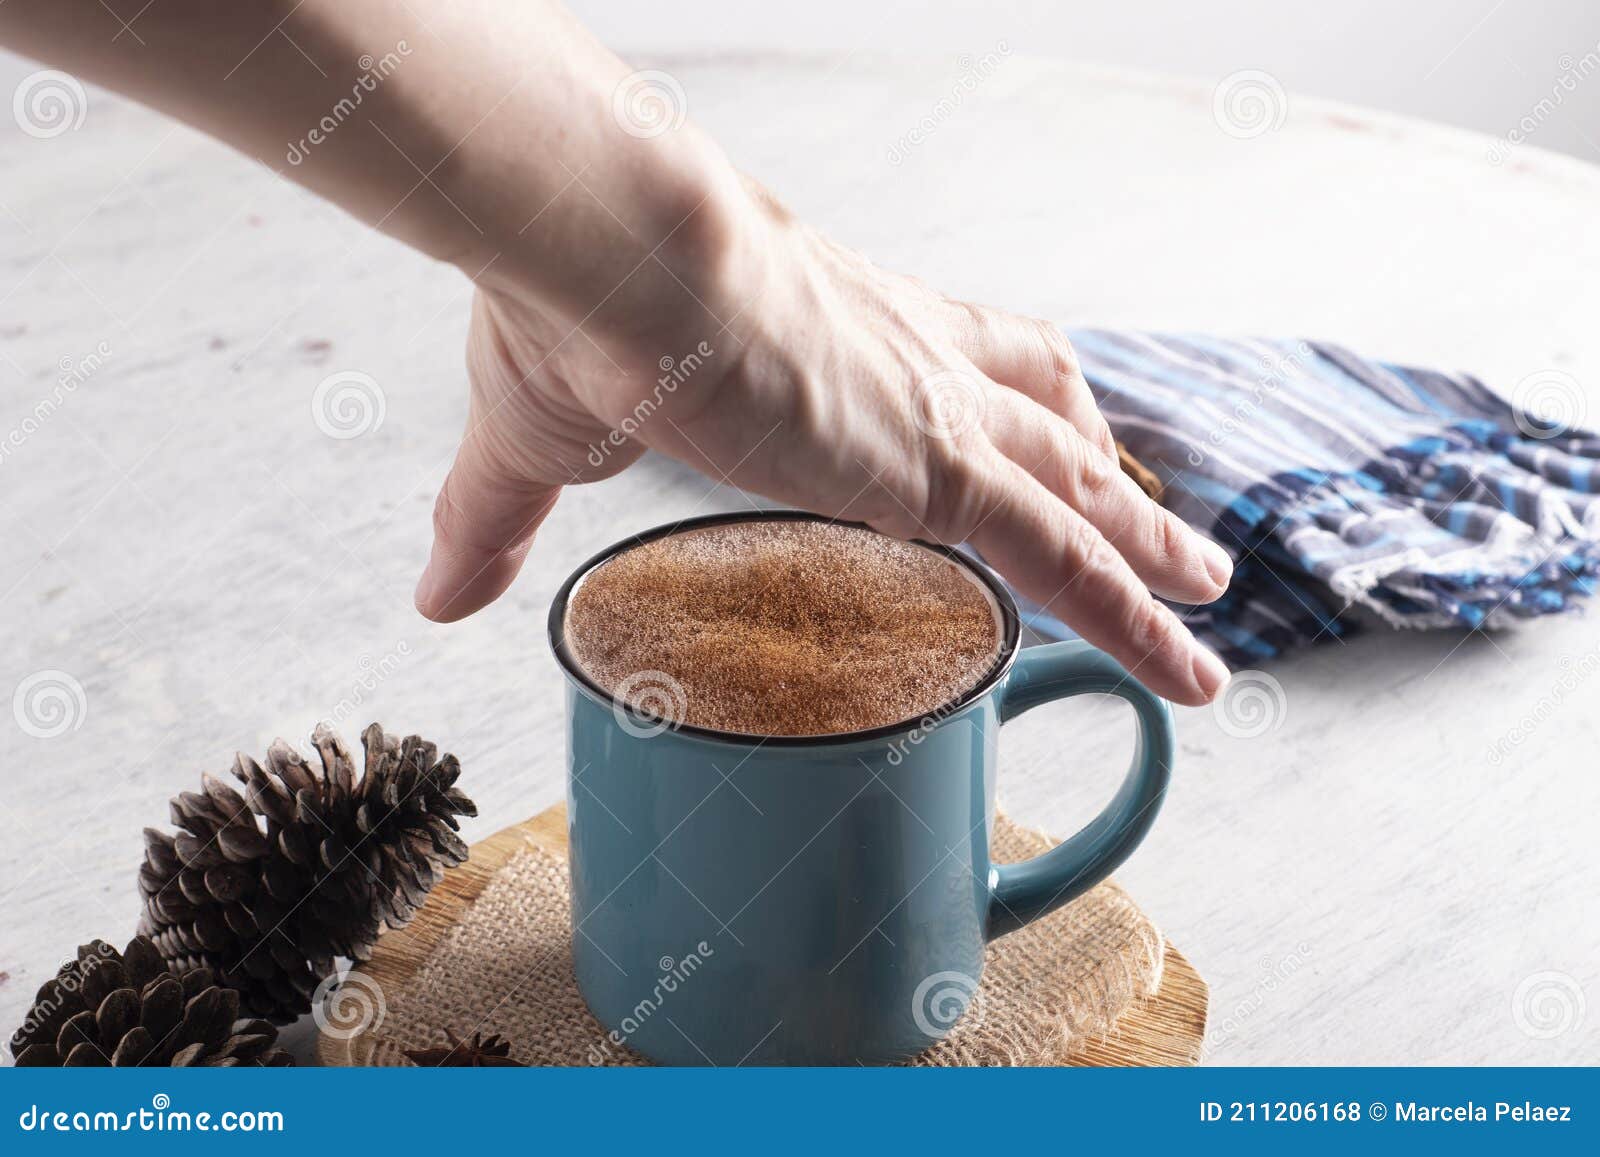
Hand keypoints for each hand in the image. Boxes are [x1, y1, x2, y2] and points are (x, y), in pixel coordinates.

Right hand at [415, 181, 1232, 705]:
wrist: (610, 248)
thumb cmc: (577, 305)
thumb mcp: (539, 432)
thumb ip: (495, 519)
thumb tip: (432, 595)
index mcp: (840, 337)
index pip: (959, 363)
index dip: (1007, 401)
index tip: (1043, 435)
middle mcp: (913, 364)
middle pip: (1051, 418)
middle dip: (1107, 472)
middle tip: (1163, 515)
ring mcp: (939, 414)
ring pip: (1085, 490)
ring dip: (1149, 543)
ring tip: (1207, 590)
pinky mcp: (942, 467)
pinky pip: (1073, 559)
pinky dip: (1136, 614)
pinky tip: (1188, 660)